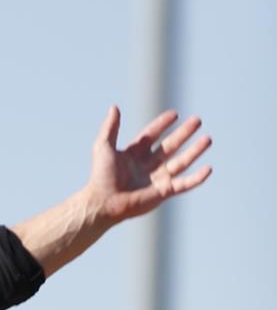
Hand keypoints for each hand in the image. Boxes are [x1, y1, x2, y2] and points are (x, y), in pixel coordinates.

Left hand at [85, 105, 211, 228]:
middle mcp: (147, 166)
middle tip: (197, 120)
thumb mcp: (103, 147)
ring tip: (208, 139)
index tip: (174, 114)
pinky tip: (208, 169)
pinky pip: (184, 185)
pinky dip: (197, 179)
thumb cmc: (100, 177)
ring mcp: (156, 179)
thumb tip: (114, 107)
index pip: (152, 135)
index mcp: (134, 154)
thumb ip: (110, 128)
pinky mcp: (163, 193)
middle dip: (184, 133)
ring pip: (181, 162)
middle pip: (170, 146)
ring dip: (195, 151)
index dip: (162, 124)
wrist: (103, 202)